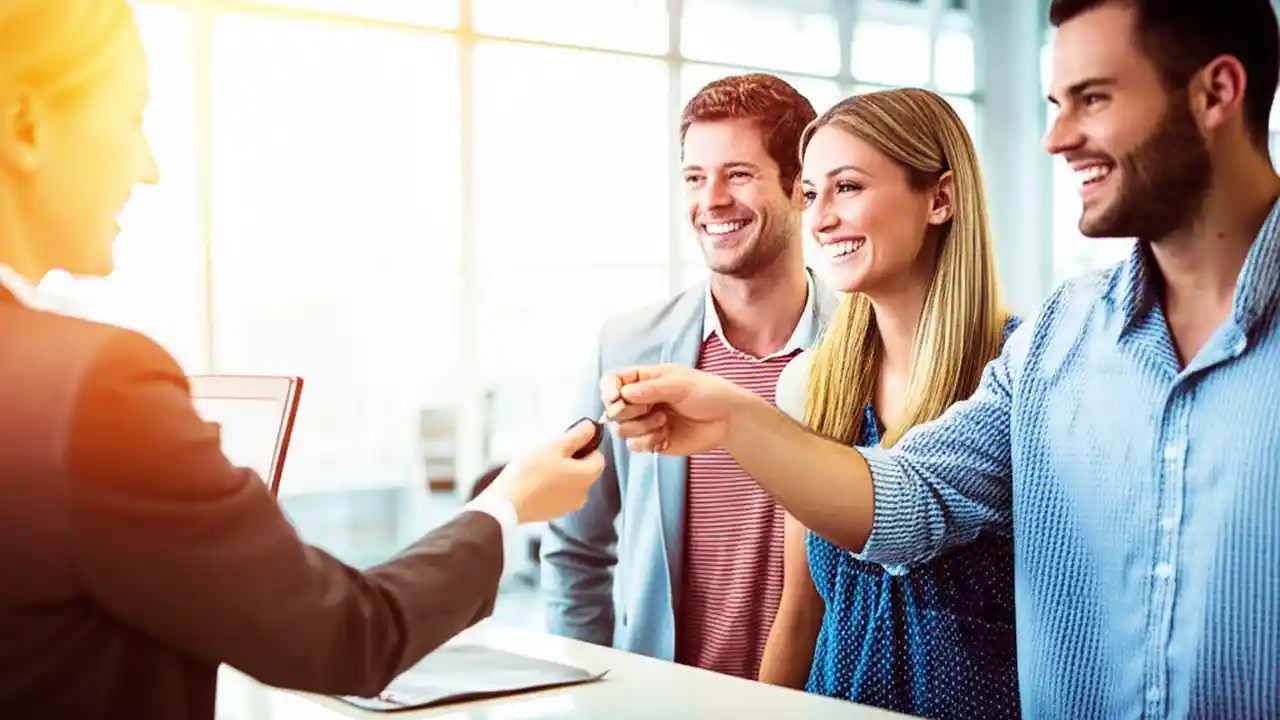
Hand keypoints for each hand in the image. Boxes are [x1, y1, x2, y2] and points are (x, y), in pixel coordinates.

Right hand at [484, 420, 605, 523]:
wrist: (507, 502)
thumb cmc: (530, 472)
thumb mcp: (555, 445)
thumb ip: (577, 435)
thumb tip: (591, 428)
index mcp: (586, 477)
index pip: (598, 458)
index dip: (585, 447)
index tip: (567, 442)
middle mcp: (582, 495)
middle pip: (584, 471)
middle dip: (570, 460)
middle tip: (549, 454)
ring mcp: (567, 507)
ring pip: (570, 482)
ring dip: (560, 473)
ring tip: (538, 468)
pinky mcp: (552, 513)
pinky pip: (558, 494)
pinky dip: (550, 486)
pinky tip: (533, 481)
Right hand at [599, 364, 747, 455]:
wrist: (727, 420)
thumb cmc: (707, 393)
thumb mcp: (680, 384)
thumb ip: (651, 389)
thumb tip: (624, 394)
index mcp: (644, 379)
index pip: (613, 380)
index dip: (608, 390)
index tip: (615, 399)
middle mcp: (640, 400)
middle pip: (612, 409)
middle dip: (628, 412)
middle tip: (650, 409)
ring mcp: (644, 421)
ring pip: (621, 430)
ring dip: (641, 427)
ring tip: (664, 421)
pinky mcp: (652, 441)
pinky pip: (634, 446)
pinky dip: (648, 442)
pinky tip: (666, 436)